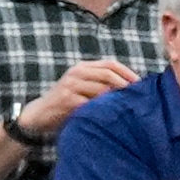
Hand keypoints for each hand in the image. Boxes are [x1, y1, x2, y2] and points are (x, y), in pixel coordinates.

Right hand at [24, 58, 139, 141]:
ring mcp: (71, 85)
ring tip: (126, 107)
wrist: (39, 113)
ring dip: (115, 98)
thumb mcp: (81, 86)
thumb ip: (99, 83)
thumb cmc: (65, 102)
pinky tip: (110, 116)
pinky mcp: (67, 99)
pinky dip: (102, 109)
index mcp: (83, 67)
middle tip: (137, 97)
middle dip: (125, 84)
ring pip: (102, 88)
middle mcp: (77, 72)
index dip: (127, 72)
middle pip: (108, 73)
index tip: (140, 84)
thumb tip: (128, 87)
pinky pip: (91, 103)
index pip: (110, 64)